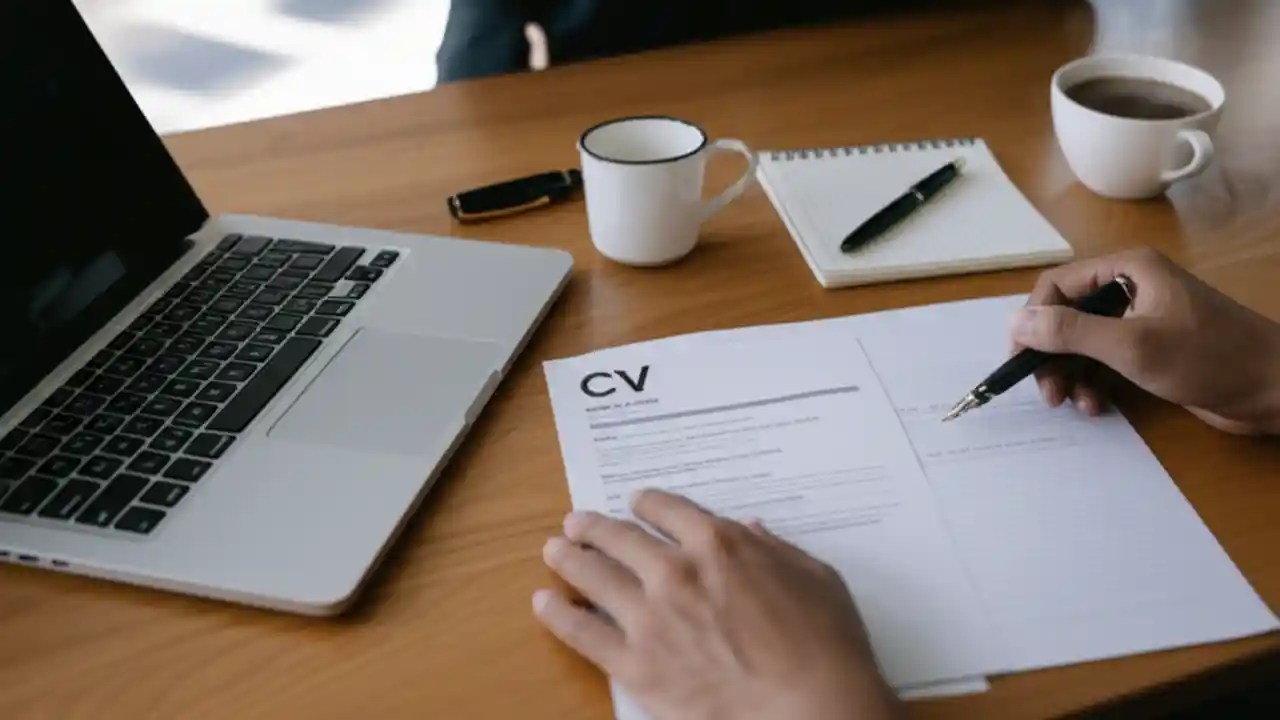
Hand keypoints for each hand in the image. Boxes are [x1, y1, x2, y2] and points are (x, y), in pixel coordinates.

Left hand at [533, 490, 902, 719]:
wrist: (812, 709)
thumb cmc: (826, 647)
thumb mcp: (816, 578)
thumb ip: (776, 550)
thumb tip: (752, 530)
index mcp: (719, 545)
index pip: (670, 511)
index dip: (648, 503)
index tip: (637, 503)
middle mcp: (676, 571)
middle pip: (621, 538)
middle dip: (595, 527)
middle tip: (577, 522)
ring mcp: (650, 618)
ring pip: (594, 576)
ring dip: (569, 559)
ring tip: (554, 551)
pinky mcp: (636, 665)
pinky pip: (583, 634)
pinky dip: (558, 615)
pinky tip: (544, 603)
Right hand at [1010, 248, 1279, 433]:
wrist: (1276, 388)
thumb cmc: (1210, 358)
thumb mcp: (1132, 346)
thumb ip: (1071, 332)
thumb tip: (1016, 322)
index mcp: (1127, 270)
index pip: (1057, 285)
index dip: (1033, 321)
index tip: (1020, 360)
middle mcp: (1131, 287)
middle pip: (1067, 315)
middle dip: (1052, 355)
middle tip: (1049, 393)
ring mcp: (1142, 318)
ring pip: (1083, 342)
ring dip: (1072, 374)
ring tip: (1077, 404)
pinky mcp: (1152, 348)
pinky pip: (1105, 360)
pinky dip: (1094, 382)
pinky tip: (1098, 404)